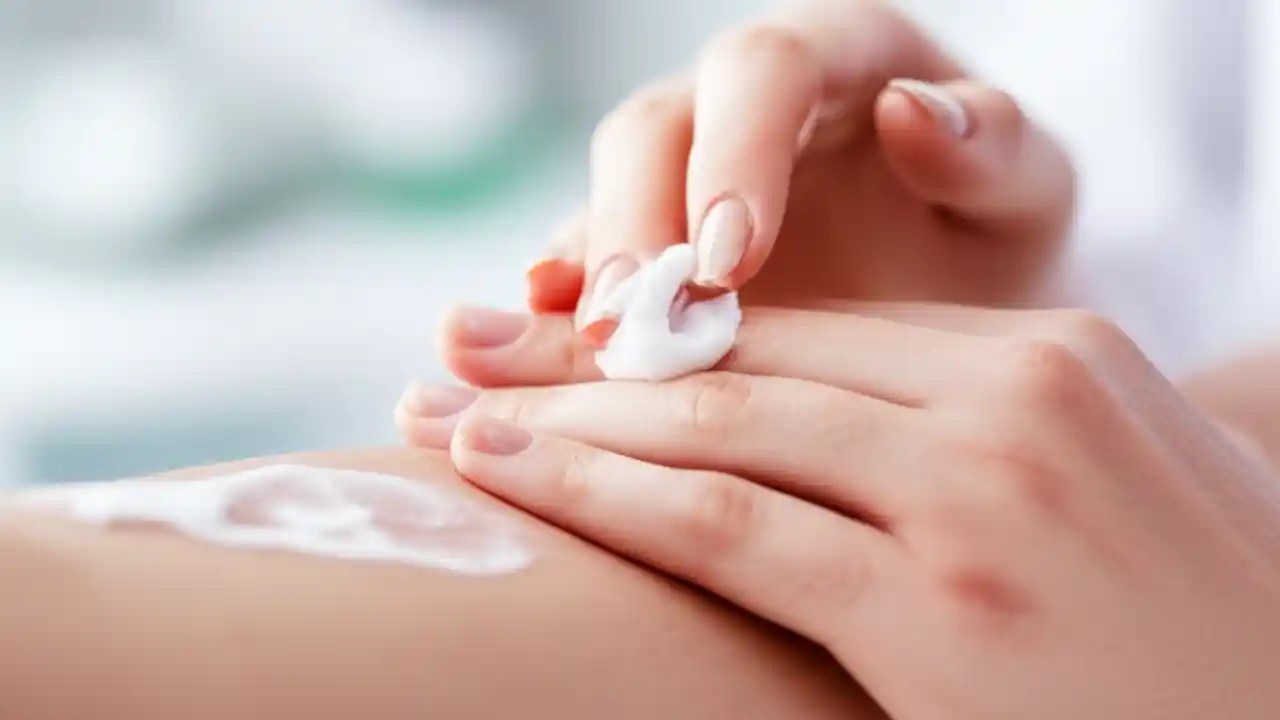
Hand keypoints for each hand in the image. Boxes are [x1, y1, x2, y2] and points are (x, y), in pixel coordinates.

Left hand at [397, 305, 1279, 718]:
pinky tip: (522, 476)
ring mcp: (978, 498)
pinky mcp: (942, 613)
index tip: (562, 341)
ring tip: (453, 413)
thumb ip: (973, 429)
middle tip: (462, 351)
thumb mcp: (1104, 482)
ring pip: (722, 430)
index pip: (814, 332)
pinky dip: (614, 499)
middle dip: (582, 360)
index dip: (669, 336)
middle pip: (747, 362)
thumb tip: (822, 425)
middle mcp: (1012, 401)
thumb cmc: (1199, 626)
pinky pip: (736, 530)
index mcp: (1052, 354)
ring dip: (565, 422)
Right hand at [527, 0, 1075, 325]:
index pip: (764, 70)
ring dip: (589, 274)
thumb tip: (913, 111)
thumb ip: (993, 148)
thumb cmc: (998, 238)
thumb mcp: (1027, 193)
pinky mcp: (654, 245)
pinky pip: (588, 262)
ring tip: (589, 351)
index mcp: (843, 55)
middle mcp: (746, 105)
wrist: (958, 304)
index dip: (734, 155)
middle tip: (630, 322)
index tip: (730, 262)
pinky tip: (547, 352)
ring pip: (606, 197)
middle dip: (634, 225)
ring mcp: (687, 176)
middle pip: (655, 129)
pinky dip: (566, 305)